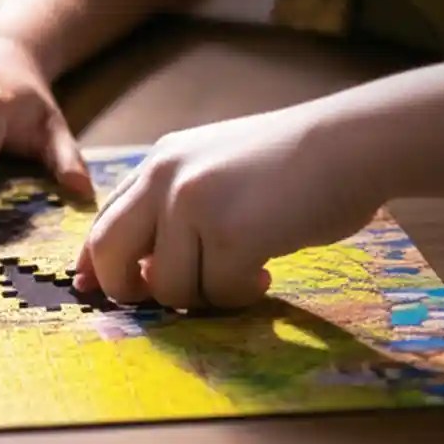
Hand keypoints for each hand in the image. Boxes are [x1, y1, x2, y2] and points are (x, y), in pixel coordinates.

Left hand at [75, 109, 380, 309]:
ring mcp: (195, 204)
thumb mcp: (217, 171)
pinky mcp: (230, 233)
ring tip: (245, 275)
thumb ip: (176, 210)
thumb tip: (145, 272)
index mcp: (161, 164)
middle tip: (157, 301)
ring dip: (206, 295)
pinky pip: (219, 292)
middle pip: (110, 252)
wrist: (353, 143)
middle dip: (126, 290)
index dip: (94, 260)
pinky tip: (266, 274)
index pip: (105, 218)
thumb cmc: (294, 165)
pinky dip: (241, 295)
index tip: (90, 287)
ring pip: (170, 286)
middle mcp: (166, 178)